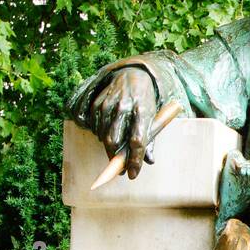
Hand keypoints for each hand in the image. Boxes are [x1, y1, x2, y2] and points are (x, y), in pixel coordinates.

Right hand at [66, 63, 157, 178]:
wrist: (133, 75)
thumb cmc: (146, 101)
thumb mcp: (153, 117)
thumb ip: (150, 139)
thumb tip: (149, 161)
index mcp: (143, 111)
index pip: (138, 141)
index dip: (135, 160)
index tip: (133, 174)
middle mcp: (125, 107)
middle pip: (115, 141)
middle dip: (117, 159)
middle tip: (121, 169)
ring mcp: (109, 104)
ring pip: (104, 137)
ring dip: (109, 149)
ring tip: (116, 151)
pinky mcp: (99, 103)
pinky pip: (96, 128)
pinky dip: (101, 136)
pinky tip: (109, 135)